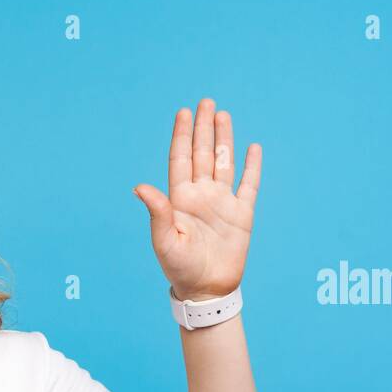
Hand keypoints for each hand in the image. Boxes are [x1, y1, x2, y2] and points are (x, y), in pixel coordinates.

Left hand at [133, 98, 260, 301]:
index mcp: (180, 199)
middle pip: (202, 154)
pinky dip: (251, 166)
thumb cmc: (180, 268)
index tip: (182, 112)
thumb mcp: (164, 240)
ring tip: (222, 115)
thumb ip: (157, 211)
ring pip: (223, 162)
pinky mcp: (242, 213)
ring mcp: (222, 202)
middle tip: (205, 102)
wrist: (206, 289)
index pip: (181, 159)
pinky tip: (252, 148)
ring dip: (223, 139)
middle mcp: (200, 195)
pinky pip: (249, 184)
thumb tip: (139, 186)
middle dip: (202, 128)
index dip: (181, 136)